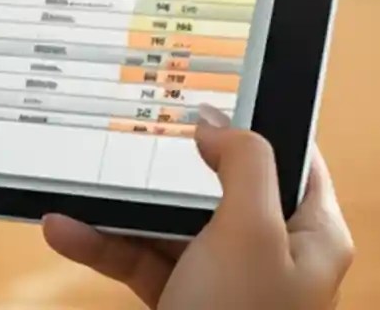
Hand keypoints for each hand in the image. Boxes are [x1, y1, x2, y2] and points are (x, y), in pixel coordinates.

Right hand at [43, 108, 352, 309]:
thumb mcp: (252, 232)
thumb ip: (243, 163)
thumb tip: (218, 123)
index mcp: (312, 233)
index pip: (291, 155)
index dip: (253, 121)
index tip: (208, 91)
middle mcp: (271, 255)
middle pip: (217, 186)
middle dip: (164, 165)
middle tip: (128, 133)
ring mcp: (225, 282)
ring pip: (170, 225)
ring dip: (119, 208)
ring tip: (76, 187)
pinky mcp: (184, 304)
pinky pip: (142, 261)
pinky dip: (106, 245)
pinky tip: (67, 229)